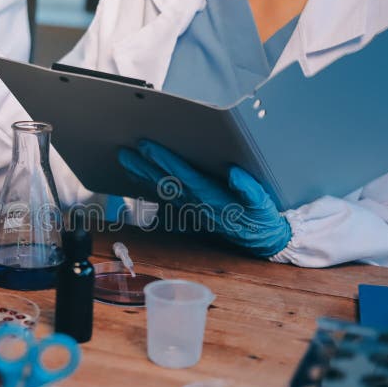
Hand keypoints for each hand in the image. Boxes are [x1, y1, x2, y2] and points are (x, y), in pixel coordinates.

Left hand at [118, 140, 291, 256]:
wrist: (259, 239)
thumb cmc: (260, 217)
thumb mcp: (262, 204)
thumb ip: (250, 189)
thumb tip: (235, 173)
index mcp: (212, 197)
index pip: (183, 176)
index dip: (165, 161)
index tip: (148, 147)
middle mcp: (196, 202)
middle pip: (165, 181)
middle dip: (144, 166)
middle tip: (125, 152)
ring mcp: (191, 206)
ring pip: (162, 188)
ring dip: (142, 174)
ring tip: (125, 160)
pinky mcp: (190, 207)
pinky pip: (166, 194)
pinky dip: (149, 184)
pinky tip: (138, 175)